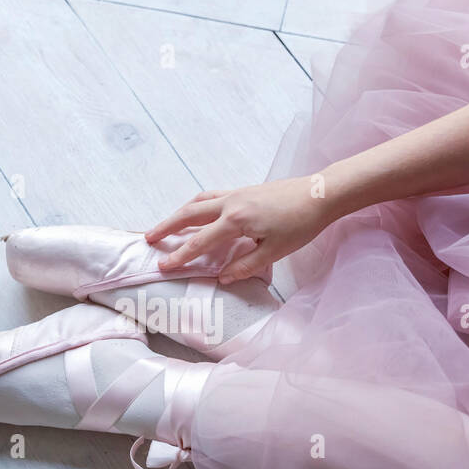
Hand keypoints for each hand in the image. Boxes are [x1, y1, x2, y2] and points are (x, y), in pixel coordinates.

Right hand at [146, 177, 331, 283]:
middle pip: (189, 214)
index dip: (179, 257)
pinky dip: (197, 205)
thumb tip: (222, 278)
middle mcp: (230, 203)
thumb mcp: (274, 252)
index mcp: (236, 221)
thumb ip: (245, 266)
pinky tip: (196, 213)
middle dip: (166, 227)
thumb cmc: (301, 224)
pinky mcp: (243, 191)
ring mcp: (236, 194)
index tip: (162, 266)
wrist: (320, 194)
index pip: (200, 242)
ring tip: (165, 226)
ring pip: (198, 201)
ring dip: (178, 213)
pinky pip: (211, 197)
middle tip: (148, 238)